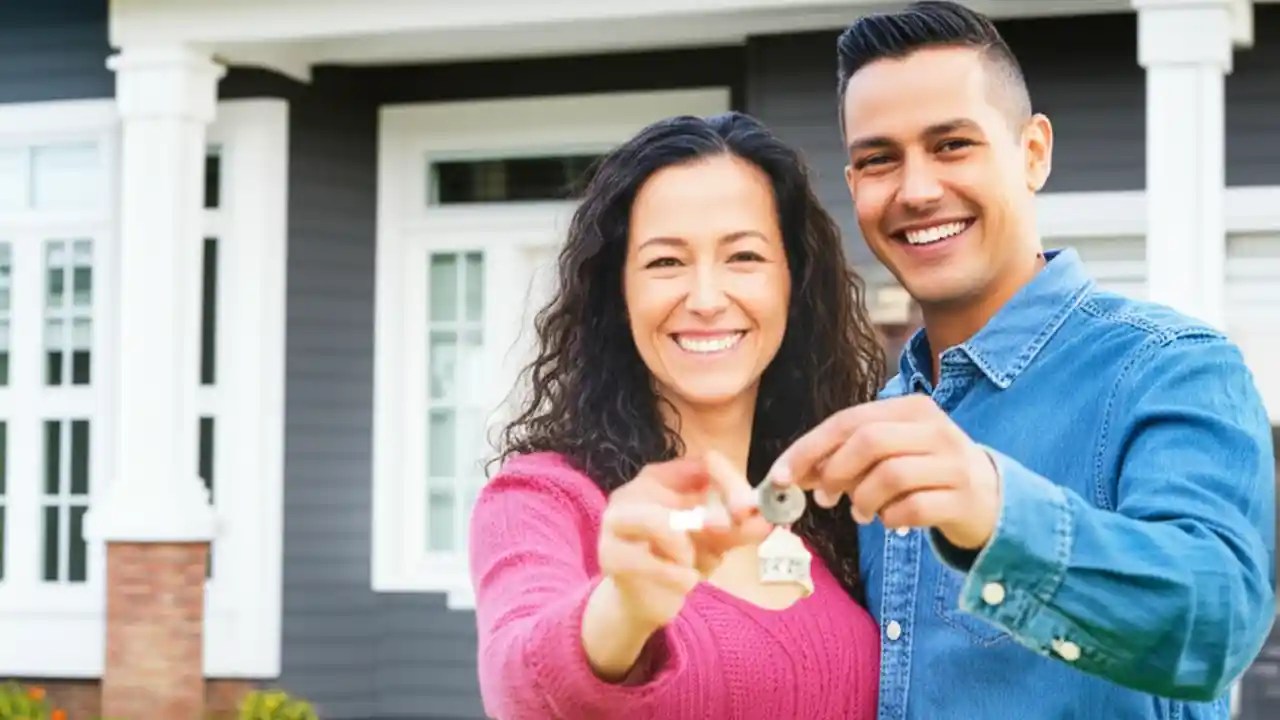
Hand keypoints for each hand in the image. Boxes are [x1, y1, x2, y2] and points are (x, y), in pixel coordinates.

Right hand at [596, 453, 767, 630]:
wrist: (642, 600)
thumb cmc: (676, 560)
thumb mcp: (714, 542)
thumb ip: (738, 530)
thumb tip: (766, 521)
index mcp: (663, 478)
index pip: (704, 462)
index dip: (731, 482)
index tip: (750, 510)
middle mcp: (635, 491)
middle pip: (682, 492)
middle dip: (714, 518)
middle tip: (727, 537)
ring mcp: (616, 521)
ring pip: (659, 522)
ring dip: (686, 548)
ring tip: (690, 565)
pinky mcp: (610, 554)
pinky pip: (649, 561)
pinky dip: (675, 576)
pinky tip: (683, 582)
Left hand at [767, 394, 1000, 549]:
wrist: (990, 498)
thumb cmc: (925, 473)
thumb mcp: (888, 453)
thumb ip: (845, 456)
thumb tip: (792, 474)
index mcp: (911, 409)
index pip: (848, 421)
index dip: (808, 449)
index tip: (779, 477)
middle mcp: (935, 429)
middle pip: (868, 442)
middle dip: (835, 472)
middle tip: (825, 497)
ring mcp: (953, 463)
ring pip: (890, 475)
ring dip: (863, 500)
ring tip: (862, 512)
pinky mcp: (963, 498)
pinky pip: (913, 509)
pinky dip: (891, 519)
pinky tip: (891, 521)